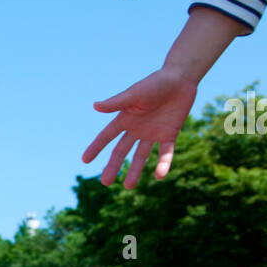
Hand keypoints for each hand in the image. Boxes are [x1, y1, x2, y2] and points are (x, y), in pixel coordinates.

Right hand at [83, 67, 197, 188]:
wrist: (181, 79)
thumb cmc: (155, 83)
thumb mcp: (135, 94)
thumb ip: (117, 103)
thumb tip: (95, 106)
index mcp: (125, 118)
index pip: (106, 136)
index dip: (96, 147)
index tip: (85, 160)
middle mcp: (137, 129)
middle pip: (121, 151)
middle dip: (113, 166)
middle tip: (105, 182)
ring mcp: (153, 133)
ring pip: (141, 156)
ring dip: (135, 170)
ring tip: (128, 186)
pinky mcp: (169, 135)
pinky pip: (165, 153)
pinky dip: (163, 164)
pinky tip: (160, 175)